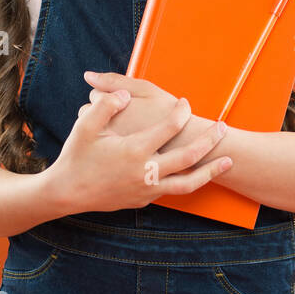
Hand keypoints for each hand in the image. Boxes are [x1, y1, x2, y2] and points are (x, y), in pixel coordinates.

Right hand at [44, 82, 232, 215]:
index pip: (167, 128)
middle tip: (224, 128)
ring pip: (187, 183)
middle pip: (187, 156)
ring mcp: (146, 189)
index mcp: (133, 150)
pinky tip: (197, 174)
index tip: (185, 103)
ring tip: (228, 161)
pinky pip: (172, 191)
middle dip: (209, 141)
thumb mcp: (86, 126)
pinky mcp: (143, 199)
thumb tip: (126, 94)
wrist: (66, 193)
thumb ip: (107, 105)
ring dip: (210, 171)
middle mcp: (144, 172)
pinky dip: (189, 182)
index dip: (180, 112)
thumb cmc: (76, 156)